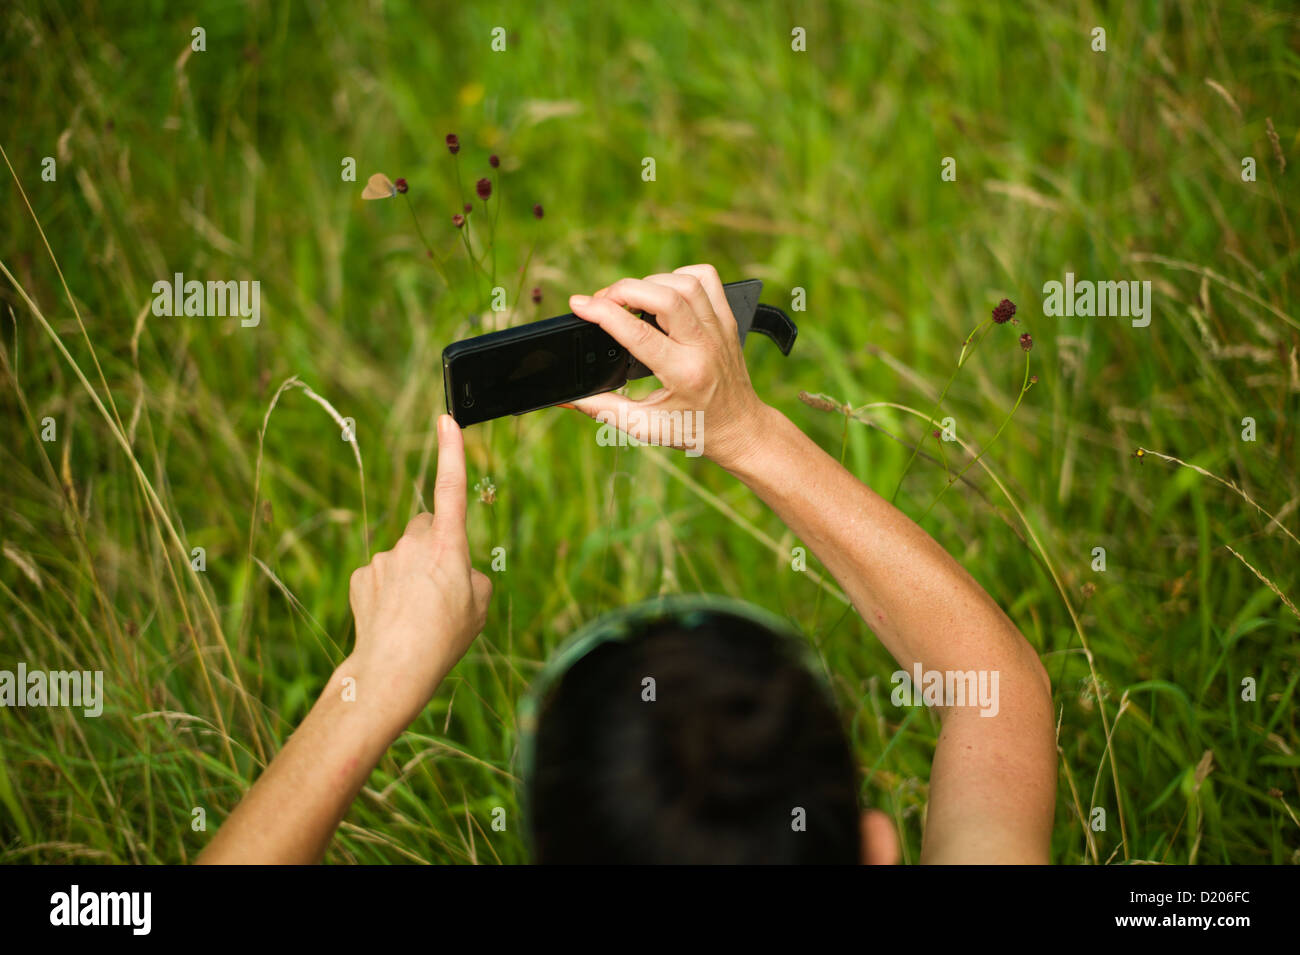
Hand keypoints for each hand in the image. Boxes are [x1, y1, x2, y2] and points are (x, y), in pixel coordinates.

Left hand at [344, 414, 491, 738]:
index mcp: (448, 545)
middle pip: (427, 528)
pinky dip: (388, 592)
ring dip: (412, 575)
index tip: (446, 420)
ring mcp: (384, 558)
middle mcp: (413, 542)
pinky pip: (381, 575)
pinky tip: (393, 618)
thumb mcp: (480, 605)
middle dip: (434, 546)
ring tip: (418, 615)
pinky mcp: (363, 576)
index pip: (452, 487)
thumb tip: (456, 570)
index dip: (451, 452)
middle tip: (441, 588)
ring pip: (404, 555)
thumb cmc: (445, 638)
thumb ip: (471, 575)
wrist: (394, 668)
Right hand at [566, 264, 770, 470]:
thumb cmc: (694, 429)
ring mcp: (719, 330)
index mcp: (683, 374)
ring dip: (651, 282)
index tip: (579, 304)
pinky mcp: (727, 320)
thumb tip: (568, 398)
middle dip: (625, 289)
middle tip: (603, 299)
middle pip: (665, 296)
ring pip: (686, 282)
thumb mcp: (645, 427)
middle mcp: (704, 347)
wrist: (740, 429)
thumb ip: (604, 410)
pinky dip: (681, 276)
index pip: (639, 333)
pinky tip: (665, 292)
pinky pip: (707, 280)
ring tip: (630, 298)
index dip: (604, 313)